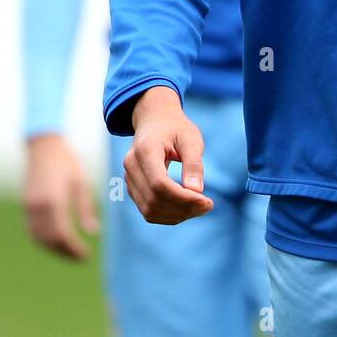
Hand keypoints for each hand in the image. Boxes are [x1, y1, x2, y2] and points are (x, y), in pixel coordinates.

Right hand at [23, 133, 100, 260]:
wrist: (44, 147)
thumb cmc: (67, 163)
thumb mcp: (82, 183)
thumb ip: (86, 209)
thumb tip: (94, 232)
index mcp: (54, 201)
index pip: (62, 234)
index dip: (74, 249)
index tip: (86, 256)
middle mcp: (38, 207)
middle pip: (50, 240)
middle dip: (65, 252)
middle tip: (81, 258)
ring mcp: (29, 207)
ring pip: (38, 238)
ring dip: (54, 249)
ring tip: (71, 254)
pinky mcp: (25, 206)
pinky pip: (32, 230)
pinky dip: (43, 241)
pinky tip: (56, 243)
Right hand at [123, 86, 213, 224]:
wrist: (155, 121)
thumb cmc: (175, 128)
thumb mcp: (191, 139)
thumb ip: (193, 163)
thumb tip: (196, 191)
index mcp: (145, 150)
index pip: (159, 184)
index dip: (183, 198)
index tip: (206, 200)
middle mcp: (131, 166)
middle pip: (154, 200)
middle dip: (183, 209)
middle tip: (208, 205)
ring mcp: (129, 178)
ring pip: (150, 210)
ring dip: (177, 216)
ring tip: (200, 207)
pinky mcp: (134, 188)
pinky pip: (149, 210)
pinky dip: (170, 215)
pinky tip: (188, 207)